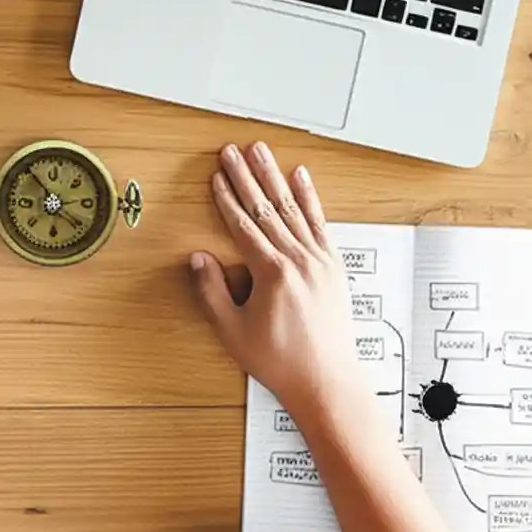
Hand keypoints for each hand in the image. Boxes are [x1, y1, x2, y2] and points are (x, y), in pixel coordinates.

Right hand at [189, 142, 362, 414]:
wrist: (325, 379)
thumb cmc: (279, 360)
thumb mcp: (232, 330)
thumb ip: (212, 291)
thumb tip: (198, 258)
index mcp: (272, 273)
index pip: (243, 225)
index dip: (226, 199)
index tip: (215, 177)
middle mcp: (299, 260)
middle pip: (266, 208)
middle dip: (246, 177)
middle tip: (231, 151)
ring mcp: (319, 260)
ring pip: (292, 208)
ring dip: (274, 177)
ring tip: (261, 152)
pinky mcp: (333, 266)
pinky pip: (318, 222)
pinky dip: (309, 197)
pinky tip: (300, 177)